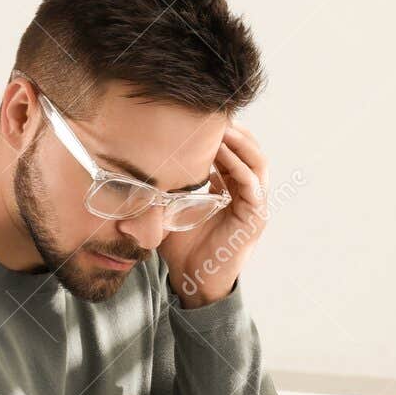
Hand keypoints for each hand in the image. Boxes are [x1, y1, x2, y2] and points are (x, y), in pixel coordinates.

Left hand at [156, 123, 269, 307]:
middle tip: (212, 114)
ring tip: (220, 127)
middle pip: (252, 151)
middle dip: (235, 131)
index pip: (236, 153)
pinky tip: (219, 153)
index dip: (223, 134)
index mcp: (234, 191)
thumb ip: (168, 185)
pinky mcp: (255, 219)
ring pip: (257, 162)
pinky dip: (237, 165)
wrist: (192, 280)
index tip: (201, 117)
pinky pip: (251, 185)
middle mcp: (249, 196)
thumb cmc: (183, 247)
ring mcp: (255, 207)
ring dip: (239, 143)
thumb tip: (138, 163)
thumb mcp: (173, 207)